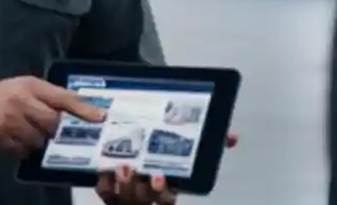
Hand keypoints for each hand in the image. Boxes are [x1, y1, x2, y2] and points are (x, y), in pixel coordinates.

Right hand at [0, 76, 106, 157]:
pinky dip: (22, 149)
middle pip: (54, 122)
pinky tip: (11, 140)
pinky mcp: (2, 137)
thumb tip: (68, 112)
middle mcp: (23, 100)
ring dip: (36, 141)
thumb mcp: (18, 88)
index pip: (63, 96)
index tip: (100, 117)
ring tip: (21, 132)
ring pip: (40, 139)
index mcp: (30, 85)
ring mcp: (13, 120)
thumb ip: (41, 97)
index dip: (83, 108)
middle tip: (43, 128)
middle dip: (52, 129)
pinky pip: (23, 150)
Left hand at [95, 133, 238, 203]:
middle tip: (144, 172)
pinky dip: (104, 183)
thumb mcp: (187, 148)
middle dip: (145, 190)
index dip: (164, 193)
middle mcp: (145, 194)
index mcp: (166, 187)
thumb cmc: (160, 149)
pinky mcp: (108, 188)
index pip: (167, 199)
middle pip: (145, 200)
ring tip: (123, 167)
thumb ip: (210, 143)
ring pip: (124, 199)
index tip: (161, 177)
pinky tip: (104, 169)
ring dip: (124, 185)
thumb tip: (232, 138)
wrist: (132, 142)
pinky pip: (105, 192)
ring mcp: (125, 193)